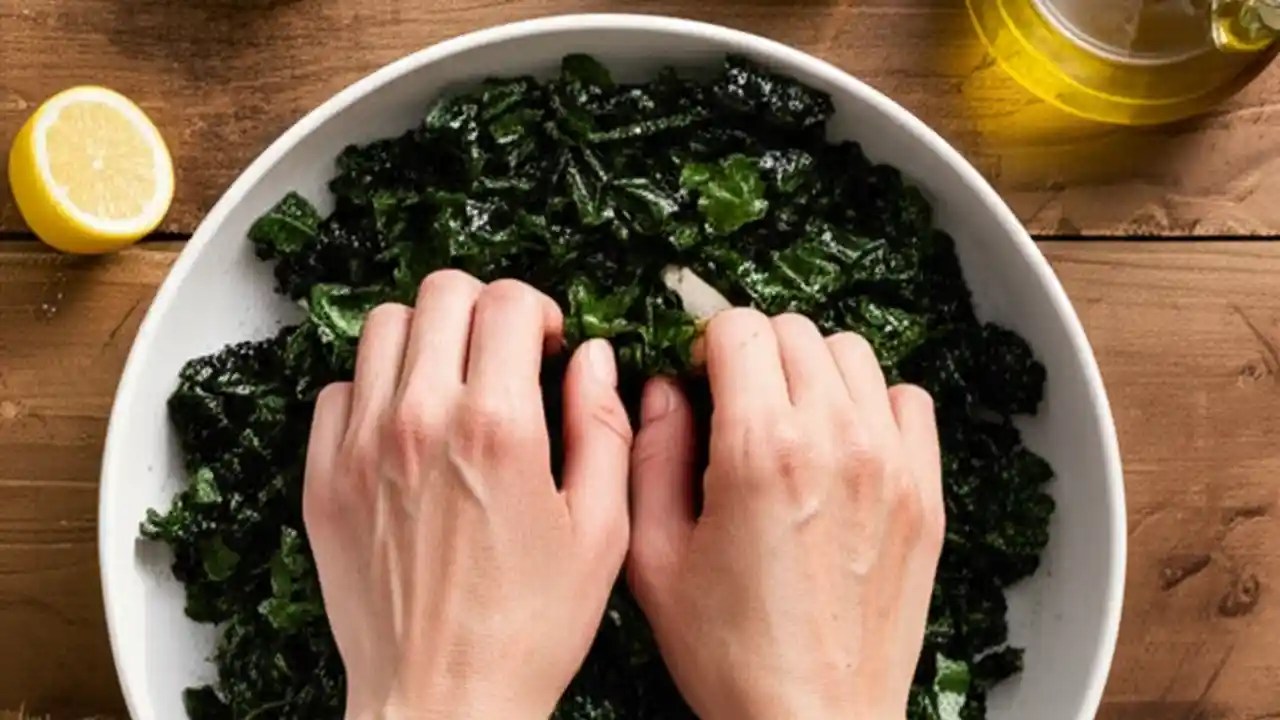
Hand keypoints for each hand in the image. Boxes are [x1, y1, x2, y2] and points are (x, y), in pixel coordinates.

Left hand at [303, 271, 632, 719]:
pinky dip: (374, 389)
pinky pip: (338, 390)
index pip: (507, 301)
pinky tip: (405, 428)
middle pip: (440, 294)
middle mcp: (420, 420)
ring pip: (382, 327)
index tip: (548, 346)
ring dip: (426, 338)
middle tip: (503, 354)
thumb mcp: (602, 530)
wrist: (444, 702)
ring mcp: (361, 447)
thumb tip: (594, 357)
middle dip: (484, 309)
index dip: (539, 310)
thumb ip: (603, 427)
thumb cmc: (530, 627)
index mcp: (498, 426)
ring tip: (453, 382)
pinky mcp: (323, 479)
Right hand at [627, 309, 944, 719]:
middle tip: (735, 399)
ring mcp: (891, 463)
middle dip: (754, 350)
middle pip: (794, 330)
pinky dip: (873, 402)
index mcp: (759, 448)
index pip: (737, 326)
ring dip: (812, 368)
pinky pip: (908, 400)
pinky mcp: (926, 492)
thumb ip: (648, 455)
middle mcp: (835, 438)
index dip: (705, 342)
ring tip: (790, 418)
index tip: (698, 376)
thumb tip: (660, 388)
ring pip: (852, 353)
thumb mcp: (655, 557)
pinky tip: (844, 443)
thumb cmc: (731, 655)